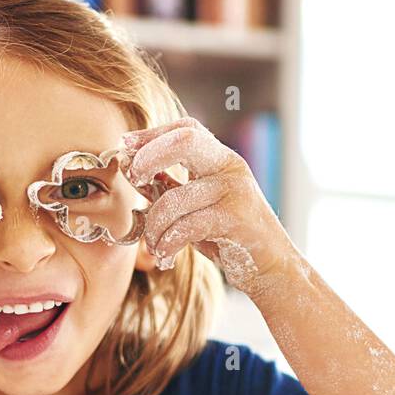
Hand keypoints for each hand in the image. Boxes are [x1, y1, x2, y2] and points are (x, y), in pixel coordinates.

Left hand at [122, 117, 296, 297]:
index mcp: (219, 159)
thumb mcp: (192, 206)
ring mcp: (234, 191)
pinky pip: (185, 227)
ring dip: (154, 227)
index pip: (185, 128)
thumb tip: (129, 167)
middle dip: (149, 157)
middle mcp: (229, 167)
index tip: (124, 144)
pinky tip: (165, 256)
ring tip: (153, 246)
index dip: (152, 133)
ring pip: (174, 198)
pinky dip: (167, 244)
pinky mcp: (235, 219)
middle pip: (184, 141)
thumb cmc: (226, 235)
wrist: (269, 265)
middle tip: (133, 178)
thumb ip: (165, 186)